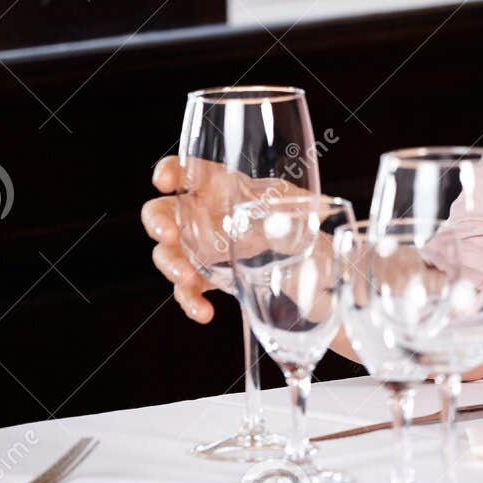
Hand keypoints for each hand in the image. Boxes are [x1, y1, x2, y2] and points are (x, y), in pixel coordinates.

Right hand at [140, 156, 307, 323]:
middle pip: (161, 212)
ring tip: (187, 277)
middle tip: (169, 235)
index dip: (170, 172)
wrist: (293, 250)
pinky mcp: (202, 276)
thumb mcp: (296, 204)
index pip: (186, 170)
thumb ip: (301, 205)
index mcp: (219, 185)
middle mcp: (199, 213)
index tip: (163, 182)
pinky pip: (185, 289)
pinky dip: (190, 301)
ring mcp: (196, 246)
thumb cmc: (287, 213)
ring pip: (166, 253)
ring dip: (171, 265)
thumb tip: (324, 208)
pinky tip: (203, 312)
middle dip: (158, 223)